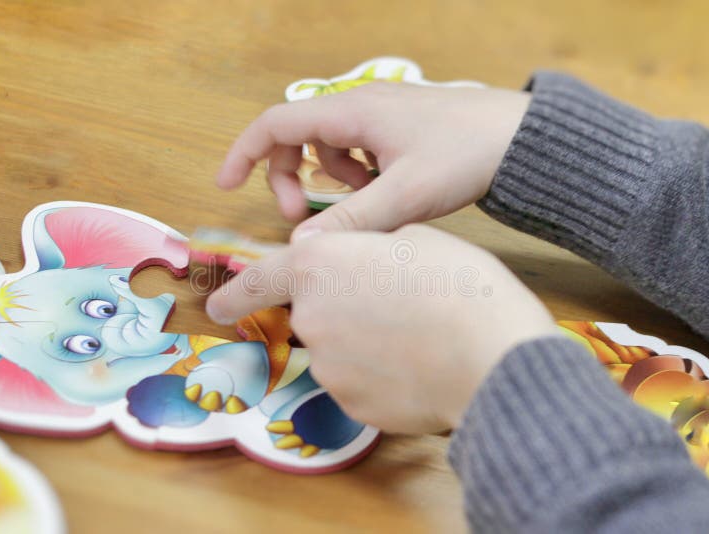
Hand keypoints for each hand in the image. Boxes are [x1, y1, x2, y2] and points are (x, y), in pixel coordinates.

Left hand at [206, 224, 557, 432]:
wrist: (491, 355)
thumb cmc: (459, 284)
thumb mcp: (414, 237)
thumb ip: (366, 245)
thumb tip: (359, 258)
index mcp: (319, 264)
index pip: (261, 278)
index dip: (237, 292)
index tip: (218, 304)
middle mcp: (310, 316)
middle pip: (310, 314)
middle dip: (339, 309)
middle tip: (392, 306)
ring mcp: (327, 366)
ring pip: (336, 350)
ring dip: (361, 343)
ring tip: (415, 336)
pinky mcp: (350, 405)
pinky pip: (356, 383)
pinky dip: (377, 375)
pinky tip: (415, 367)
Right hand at [216, 82, 529, 239]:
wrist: (522, 139)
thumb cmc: (466, 155)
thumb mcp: (405, 195)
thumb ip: (352, 221)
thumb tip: (302, 249)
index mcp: (352, 112)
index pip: (276, 124)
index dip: (244, 153)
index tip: (224, 185)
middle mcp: (360, 107)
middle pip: (298, 138)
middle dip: (289, 177)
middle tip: (300, 215)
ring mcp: (381, 116)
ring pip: (330, 149)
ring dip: (332, 181)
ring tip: (366, 205)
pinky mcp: (400, 129)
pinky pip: (360, 152)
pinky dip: (360, 177)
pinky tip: (388, 193)